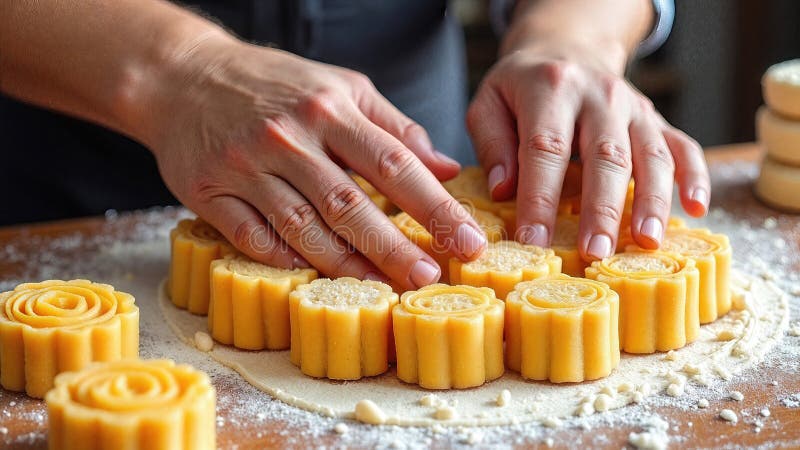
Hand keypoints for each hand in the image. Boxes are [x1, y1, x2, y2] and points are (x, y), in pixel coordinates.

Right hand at [144, 34, 486, 288]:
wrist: (183, 76)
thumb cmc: (275, 83)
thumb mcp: (342, 86)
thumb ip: (395, 127)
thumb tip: (447, 167)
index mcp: (329, 109)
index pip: (394, 164)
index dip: (435, 206)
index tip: (467, 240)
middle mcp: (288, 138)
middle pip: (350, 204)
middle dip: (394, 248)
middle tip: (429, 278)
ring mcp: (246, 167)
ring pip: (303, 228)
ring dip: (346, 264)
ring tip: (383, 287)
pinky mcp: (209, 192)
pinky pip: (253, 238)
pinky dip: (285, 259)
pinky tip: (314, 276)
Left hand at [467, 39, 709, 260]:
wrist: (566, 49)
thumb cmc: (521, 88)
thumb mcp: (489, 103)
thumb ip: (493, 144)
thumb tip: (503, 191)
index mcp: (551, 88)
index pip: (545, 149)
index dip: (540, 198)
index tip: (533, 240)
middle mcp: (599, 95)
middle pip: (605, 155)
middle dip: (601, 209)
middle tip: (594, 252)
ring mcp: (633, 107)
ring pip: (650, 155)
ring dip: (651, 201)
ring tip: (645, 242)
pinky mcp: (656, 119)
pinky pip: (684, 146)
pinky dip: (695, 176)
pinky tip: (698, 208)